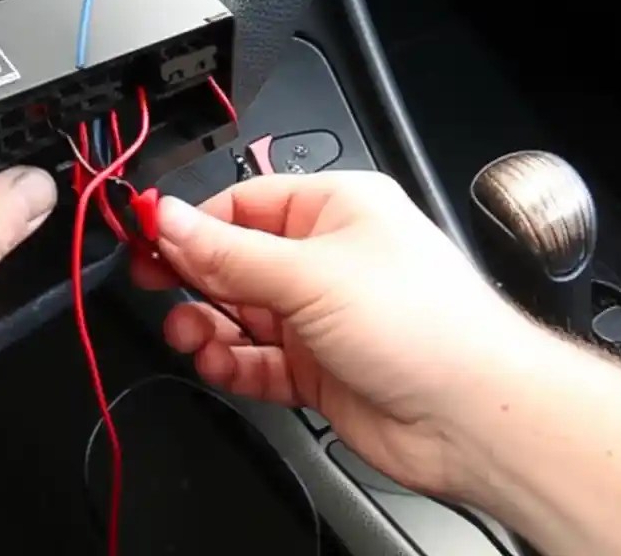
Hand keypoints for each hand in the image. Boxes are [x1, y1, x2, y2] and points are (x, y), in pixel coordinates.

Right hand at [134, 172, 532, 498]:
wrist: (473, 416)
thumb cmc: (427, 326)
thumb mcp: (310, 274)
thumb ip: (229, 253)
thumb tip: (170, 219)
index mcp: (337, 209)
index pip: (244, 204)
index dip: (193, 222)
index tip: (147, 237)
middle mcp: (329, 259)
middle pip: (236, 260)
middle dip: (195, 278)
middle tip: (156, 288)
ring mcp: (324, 317)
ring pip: (241, 315)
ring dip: (208, 326)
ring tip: (190, 335)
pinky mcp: (320, 368)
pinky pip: (258, 360)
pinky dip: (233, 363)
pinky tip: (218, 363)